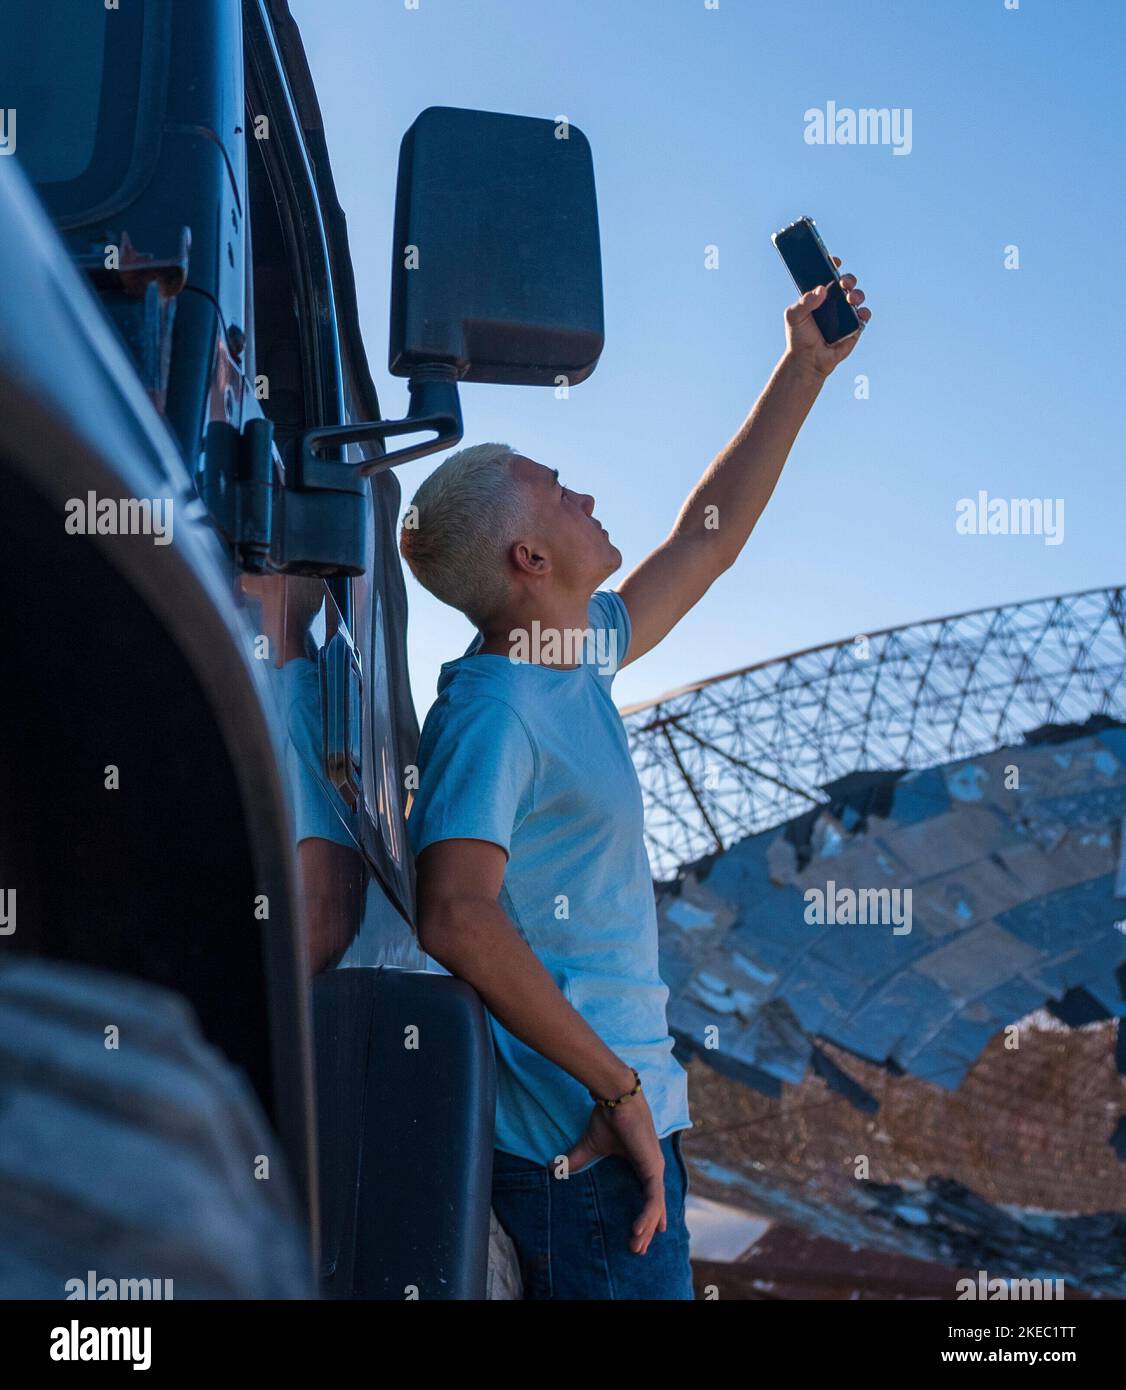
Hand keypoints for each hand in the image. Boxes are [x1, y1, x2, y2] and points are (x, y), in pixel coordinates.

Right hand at [562, 1090, 665, 1254]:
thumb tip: (551, 1168)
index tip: (639, 1235)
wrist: (615, 1098)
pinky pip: (654, 1199)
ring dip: (646, 1228)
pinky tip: (642, 1230)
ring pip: (655, 1207)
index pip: (647, 1197)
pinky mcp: (653, 1167)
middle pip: (653, 1206)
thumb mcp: (590, 1145)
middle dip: (646, 1230)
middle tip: (637, 1250)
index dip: (645, 1216)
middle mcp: (652, 1168)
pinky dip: (648, 1216)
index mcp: (642, 1164)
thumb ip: (576, 1159)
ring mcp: (655, 1168)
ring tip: (637, 1247)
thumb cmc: (608, 1117)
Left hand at [784, 256, 870, 377]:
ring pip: (857, 296)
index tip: (834, 260)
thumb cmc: (798, 338)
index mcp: (819, 296)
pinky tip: (859, 313)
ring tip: (850, 298)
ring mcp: (845, 314)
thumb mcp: (794, 317)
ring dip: (857, 293)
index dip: (832, 265)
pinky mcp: (854, 327)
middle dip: (848, 278)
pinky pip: (864, 316)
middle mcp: (834, 302)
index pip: (828, 275)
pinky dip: (864, 312)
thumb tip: (821, 289)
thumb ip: (804, 302)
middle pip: (846, 283)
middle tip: (843, 283)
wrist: (807, 361)